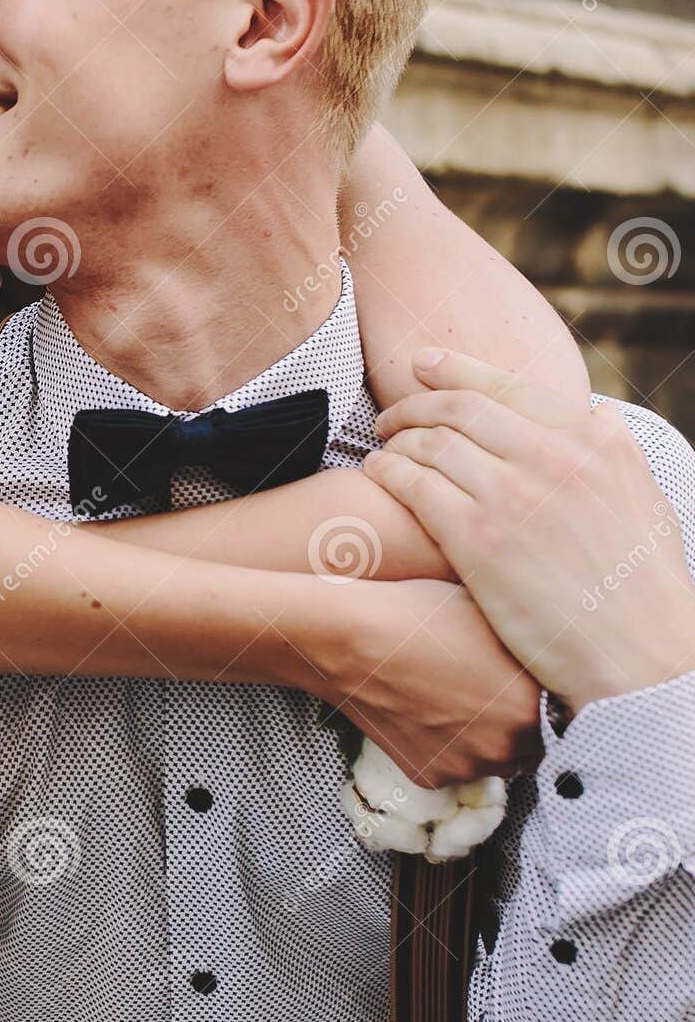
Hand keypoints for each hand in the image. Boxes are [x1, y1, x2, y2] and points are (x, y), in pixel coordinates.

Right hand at [314, 577, 541, 786]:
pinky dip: (451, 746)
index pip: (568, 713)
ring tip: (458, 696)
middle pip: (536, 743)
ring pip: (497, 759)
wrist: (347, 639)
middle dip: (522, 720)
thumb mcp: (493, 613)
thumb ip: (534, 649)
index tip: (531, 678)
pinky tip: (430, 709)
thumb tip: (557, 661)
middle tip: (493, 686)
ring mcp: (468, 766)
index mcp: (534, 705)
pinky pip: (457, 765)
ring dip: (489, 738)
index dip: (549, 694)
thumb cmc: (418, 612)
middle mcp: (508, 747)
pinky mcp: (431, 776)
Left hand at [366, 348, 694, 710]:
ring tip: (383, 447)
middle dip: (414, 403)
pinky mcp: (476, 538)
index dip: (456, 369)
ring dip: (397, 438)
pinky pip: (413, 485)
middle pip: (458, 408)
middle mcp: (553, 457)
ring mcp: (512, 495)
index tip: (424, 363)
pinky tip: (378, 474)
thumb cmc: (642, 587)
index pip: (508, 386)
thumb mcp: (644, 500)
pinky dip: (387, 472)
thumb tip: (594, 413)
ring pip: (430, 443)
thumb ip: (613, 451)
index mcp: (593, 441)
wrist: (639, 657)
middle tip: (391, 415)